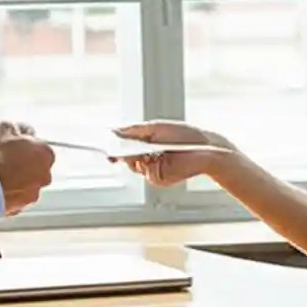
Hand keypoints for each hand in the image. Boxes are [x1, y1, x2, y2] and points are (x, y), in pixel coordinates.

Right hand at [0, 120, 53, 215]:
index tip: (12, 143)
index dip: (22, 142)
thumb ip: (15, 127)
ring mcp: (33, 193)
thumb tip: (18, 129)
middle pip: (35, 164)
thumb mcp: (2, 128)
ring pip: (26, 182)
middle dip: (22, 161)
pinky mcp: (20, 207)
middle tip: (3, 157)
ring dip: (16, 178)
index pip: (38, 143)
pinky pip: (16, 196)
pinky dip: (9, 192)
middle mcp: (44, 175)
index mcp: (45, 153)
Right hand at [112, 120, 236, 185]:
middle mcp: (146, 158)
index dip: (111, 145)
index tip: (102, 143)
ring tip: (144, 149)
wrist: (204, 149)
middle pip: (124, 157)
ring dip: (135, 156)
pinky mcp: (159, 178)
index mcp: (145, 144)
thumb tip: (114, 131)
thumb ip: (134, 130)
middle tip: (112, 149)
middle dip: (119, 151)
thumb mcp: (155, 127)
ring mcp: (152, 169)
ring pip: (133, 165)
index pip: (123, 145)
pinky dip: (147, 164)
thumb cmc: (183, 135)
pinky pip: (146, 172)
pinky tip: (154, 158)